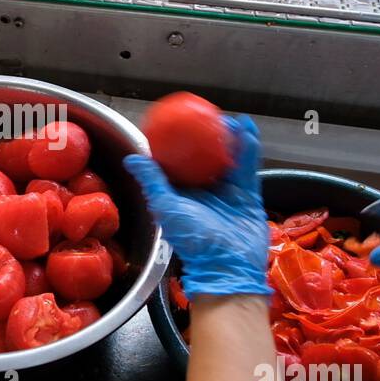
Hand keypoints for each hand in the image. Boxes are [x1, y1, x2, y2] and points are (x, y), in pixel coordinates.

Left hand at [124, 115, 269, 298]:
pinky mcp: (247, 193)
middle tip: (206, 116)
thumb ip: (152, 181)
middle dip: (206, 136)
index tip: (176, 122)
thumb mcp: (167, 206)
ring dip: (229, 138)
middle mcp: (204, 191)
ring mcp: (227, 191)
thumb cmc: (193, 239)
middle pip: (204, 157)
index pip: (177, 162)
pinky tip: (247, 128)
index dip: (177, 142)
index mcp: (182, 193)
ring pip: (228, 158)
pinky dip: (248, 146)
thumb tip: (131, 158)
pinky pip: (248, 165)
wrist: (229, 264)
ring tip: (228, 118)